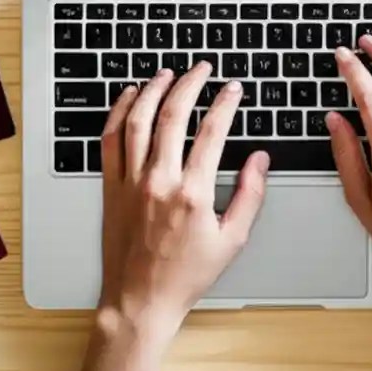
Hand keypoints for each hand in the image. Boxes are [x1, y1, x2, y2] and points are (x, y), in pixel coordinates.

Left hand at [98, 63, 268, 333]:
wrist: (140, 301)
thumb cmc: (185, 276)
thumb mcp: (232, 240)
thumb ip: (250, 196)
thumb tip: (260, 160)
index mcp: (193, 193)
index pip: (212, 132)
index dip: (225, 103)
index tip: (232, 89)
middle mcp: (159, 182)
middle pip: (174, 115)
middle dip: (191, 84)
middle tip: (202, 69)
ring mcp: (131, 182)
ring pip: (139, 121)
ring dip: (154, 90)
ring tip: (167, 73)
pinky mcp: (111, 187)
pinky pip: (111, 140)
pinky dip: (119, 112)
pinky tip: (130, 97)